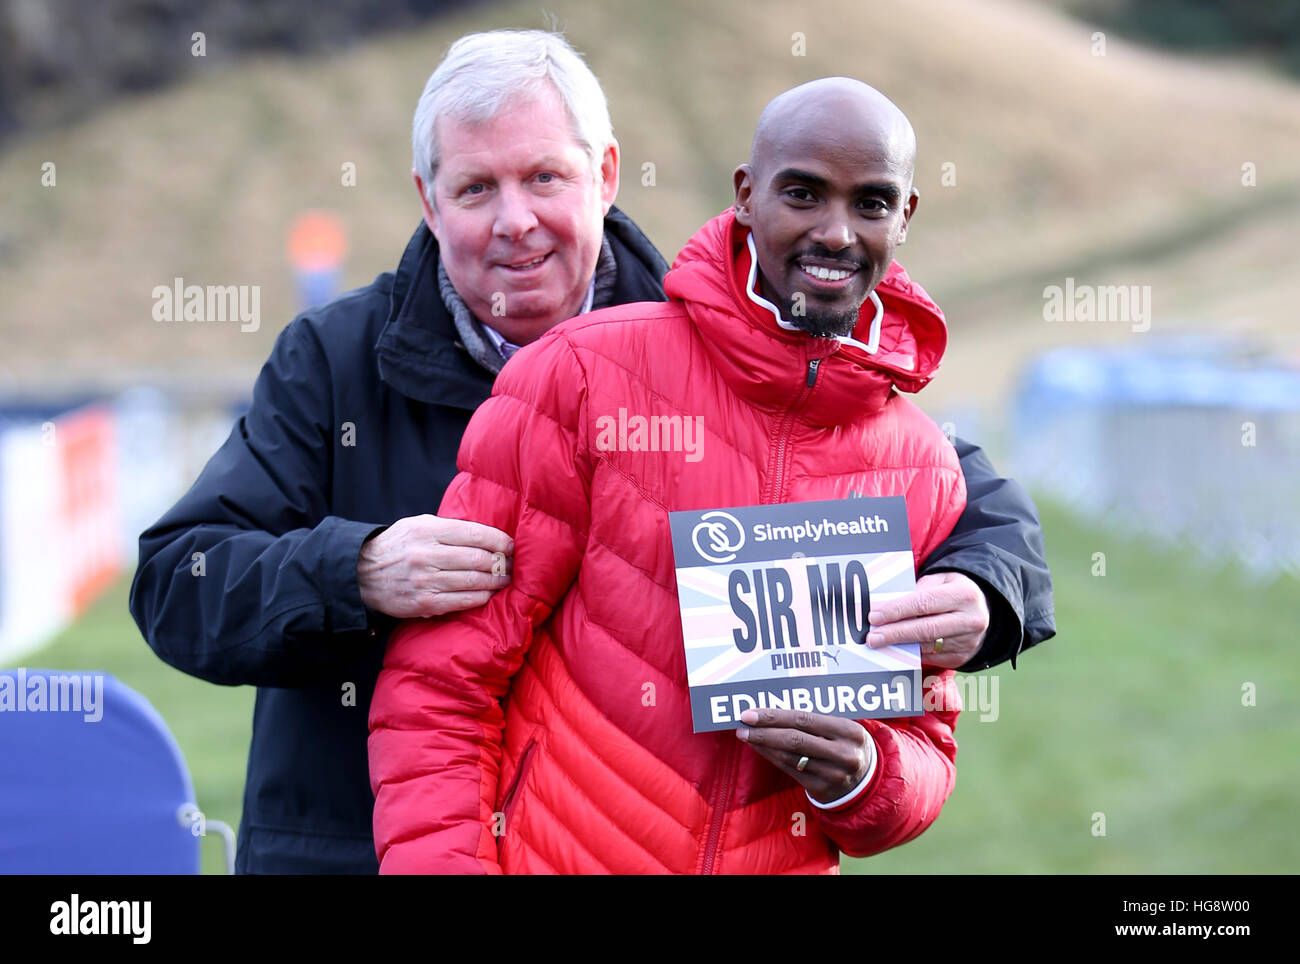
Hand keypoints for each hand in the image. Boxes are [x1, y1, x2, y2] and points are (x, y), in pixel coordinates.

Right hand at [357, 514, 512, 618]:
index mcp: (427, 531)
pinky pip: (462, 601)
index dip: (500, 540)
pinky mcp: (424, 603)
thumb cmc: (396, 546)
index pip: (475, 534)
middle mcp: (427, 555)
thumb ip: (448, 528)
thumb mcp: (417, 525)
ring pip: (473, 581)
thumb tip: (486, 535)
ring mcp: (425, 581)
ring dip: (496, 581)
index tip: (512, 545)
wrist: (361, 574)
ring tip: (506, 579)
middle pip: (478, 558)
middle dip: (503, 562)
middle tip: (514, 564)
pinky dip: (480, 597)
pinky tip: (489, 593)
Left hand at [735, 708, 872, 804]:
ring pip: (789, 757)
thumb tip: (773, 708)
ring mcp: (832, 774)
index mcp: (849, 731)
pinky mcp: (821, 789)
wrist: (866, 779)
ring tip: (747, 735)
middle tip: (742, 725)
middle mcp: (843, 754)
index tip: (751, 713)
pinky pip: (790, 770)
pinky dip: (772, 757)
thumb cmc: (846, 743)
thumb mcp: (842, 727)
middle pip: (794, 740)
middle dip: (764, 732)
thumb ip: (814, 718)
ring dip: (764, 745)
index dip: (774, 716)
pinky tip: (760, 748)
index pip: (804, 720)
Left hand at [865, 571, 988, 667]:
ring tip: (879, 642)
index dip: (898, 611)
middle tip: (872, 637)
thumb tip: (886, 607)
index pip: (924, 603)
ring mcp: (968, 642)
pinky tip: (896, 649)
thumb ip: (917, 591)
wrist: (982, 609)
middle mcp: (970, 620)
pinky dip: (911, 654)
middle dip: (895, 633)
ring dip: (899, 646)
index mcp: (964, 595)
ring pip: (926, 646)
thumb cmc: (952, 591)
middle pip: (926, 629)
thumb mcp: (939, 581)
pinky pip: (931, 657)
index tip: (875, 616)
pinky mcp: (962, 657)